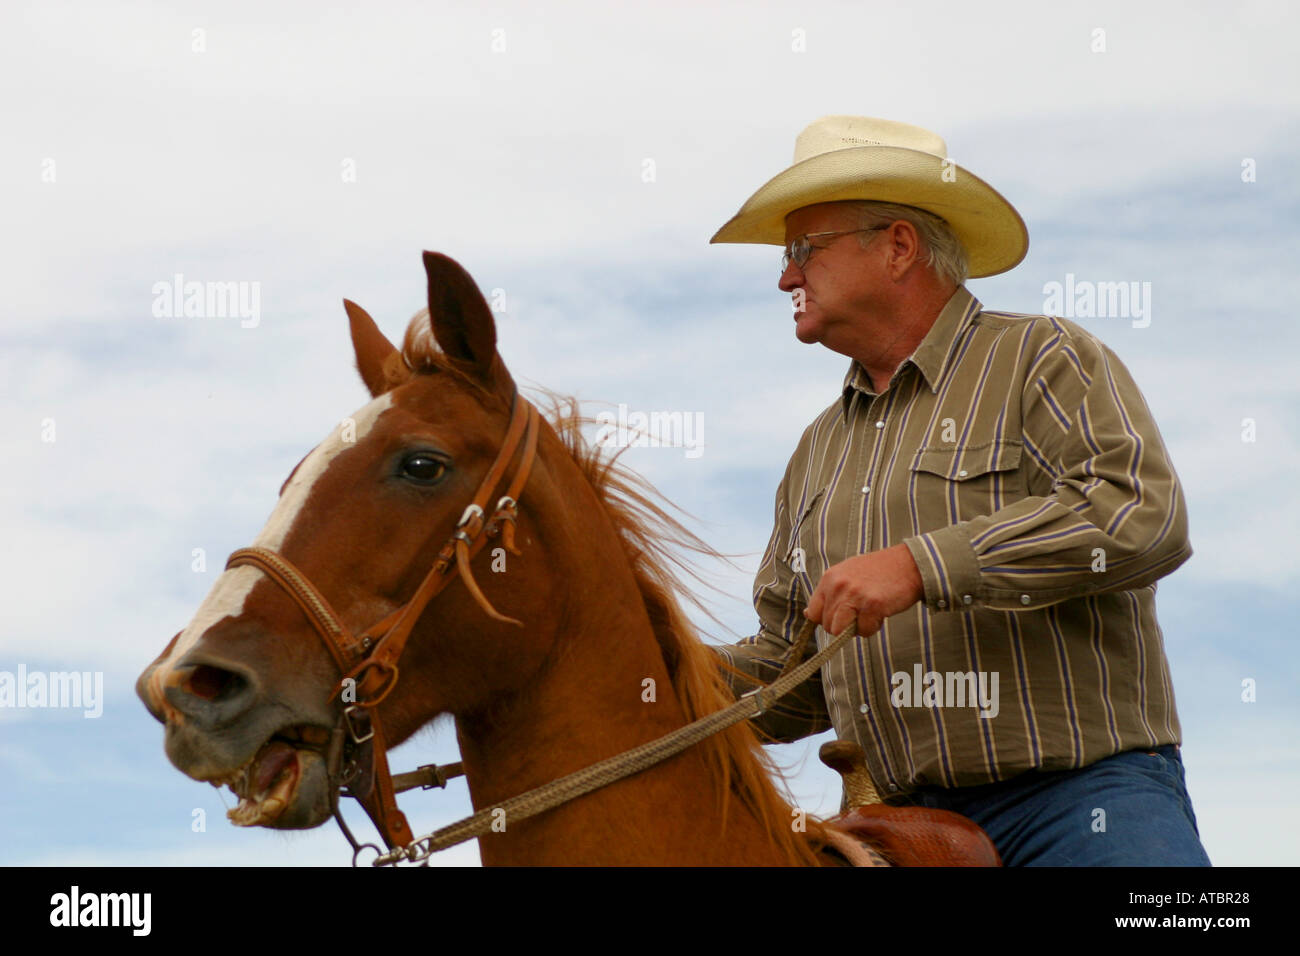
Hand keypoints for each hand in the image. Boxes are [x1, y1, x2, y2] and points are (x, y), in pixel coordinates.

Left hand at [804, 543, 924, 636]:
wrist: (909, 564)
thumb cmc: (879, 571)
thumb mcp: (847, 574)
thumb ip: (829, 593)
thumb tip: (808, 614)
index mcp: (830, 578)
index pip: (813, 612)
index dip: (826, 620)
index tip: (841, 617)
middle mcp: (838, 586)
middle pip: (827, 625)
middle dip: (843, 626)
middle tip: (861, 613)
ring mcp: (854, 595)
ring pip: (840, 631)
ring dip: (855, 629)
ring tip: (868, 615)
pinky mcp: (872, 605)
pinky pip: (863, 631)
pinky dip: (873, 627)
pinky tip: (881, 613)